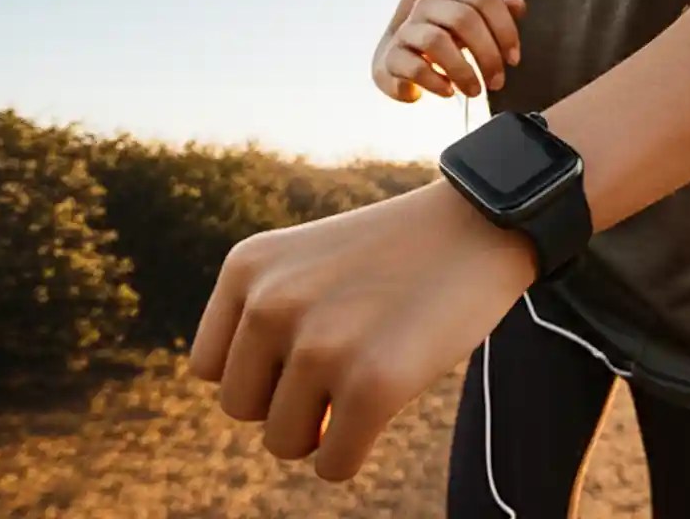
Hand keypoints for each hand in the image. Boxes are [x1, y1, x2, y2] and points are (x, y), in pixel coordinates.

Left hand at [189, 180, 535, 480]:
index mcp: (248, 268)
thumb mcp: (308, 261)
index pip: (209, 368)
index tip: (306, 354)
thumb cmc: (397, 252)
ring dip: (323, 431)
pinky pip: (334, 465)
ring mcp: (321, 345)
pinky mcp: (373, 384)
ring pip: (284, 442)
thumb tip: (263, 415)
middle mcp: (272, 304)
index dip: (260, 373)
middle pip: (242, 409)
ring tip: (366, 384)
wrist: (479, 224)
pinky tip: (383, 413)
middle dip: (288, 404)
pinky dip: (352, 456)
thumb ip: (265, 317)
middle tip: (343, 371)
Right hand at [373, 0, 527, 102]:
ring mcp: (407, 29)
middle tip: (497, 82)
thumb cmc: (448, 43)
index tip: (514, 60)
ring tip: (475, 90)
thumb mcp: (477, 28)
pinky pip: (415, 67)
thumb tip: (518, 3)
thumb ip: (498, 15)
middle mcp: (427, 4)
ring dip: (462, 70)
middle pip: (463, 18)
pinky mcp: (392, 56)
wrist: (403, 64)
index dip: (505, 29)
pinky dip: (436, 82)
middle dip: (487, 54)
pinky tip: (449, 92)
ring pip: (436, 40)